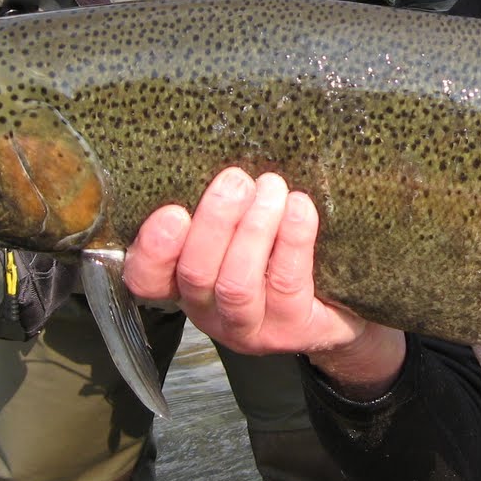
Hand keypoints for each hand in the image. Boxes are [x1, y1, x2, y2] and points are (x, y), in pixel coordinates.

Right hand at [124, 167, 406, 394]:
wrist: (335, 310)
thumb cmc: (276, 256)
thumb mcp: (238, 234)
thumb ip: (220, 208)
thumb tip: (216, 150)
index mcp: (184, 284)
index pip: (146, 278)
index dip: (153, 249)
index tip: (173, 211)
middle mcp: (209, 313)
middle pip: (195, 274)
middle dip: (215, 221)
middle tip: (235, 180)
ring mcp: (249, 328)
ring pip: (237, 283)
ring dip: (254, 228)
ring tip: (272, 187)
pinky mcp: (290, 329)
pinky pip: (286, 283)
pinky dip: (293, 239)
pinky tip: (300, 206)